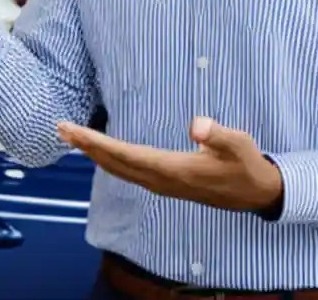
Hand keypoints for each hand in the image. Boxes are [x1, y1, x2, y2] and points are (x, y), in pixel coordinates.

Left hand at [57, 116, 283, 212]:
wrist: (257, 193)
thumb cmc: (246, 165)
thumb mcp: (238, 144)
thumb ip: (217, 134)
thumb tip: (196, 124)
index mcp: (173, 170)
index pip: (126, 155)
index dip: (98, 144)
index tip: (75, 132)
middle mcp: (162, 181)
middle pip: (115, 164)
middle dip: (87, 147)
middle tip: (61, 129)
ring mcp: (162, 185)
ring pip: (119, 170)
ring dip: (94, 154)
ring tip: (72, 137)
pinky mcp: (165, 183)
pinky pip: (128, 172)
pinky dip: (110, 160)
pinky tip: (100, 153)